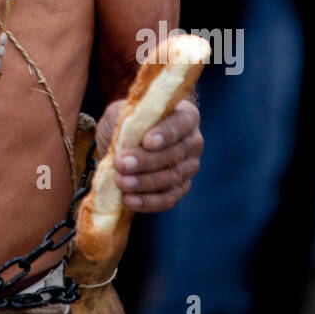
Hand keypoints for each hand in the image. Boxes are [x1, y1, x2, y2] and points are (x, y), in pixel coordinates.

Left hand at [95, 97, 202, 212]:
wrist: (127, 144)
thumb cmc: (128, 123)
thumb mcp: (123, 112)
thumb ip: (127, 118)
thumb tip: (128, 132)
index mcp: (185, 116)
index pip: (179, 124)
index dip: (165, 134)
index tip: (146, 142)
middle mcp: (193, 141)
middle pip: (174, 154)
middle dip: (146, 161)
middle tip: (121, 164)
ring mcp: (190, 167)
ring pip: (172, 178)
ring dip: (144, 182)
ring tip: (121, 182)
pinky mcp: (181, 188)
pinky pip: (169, 198)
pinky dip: (149, 201)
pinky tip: (130, 200)